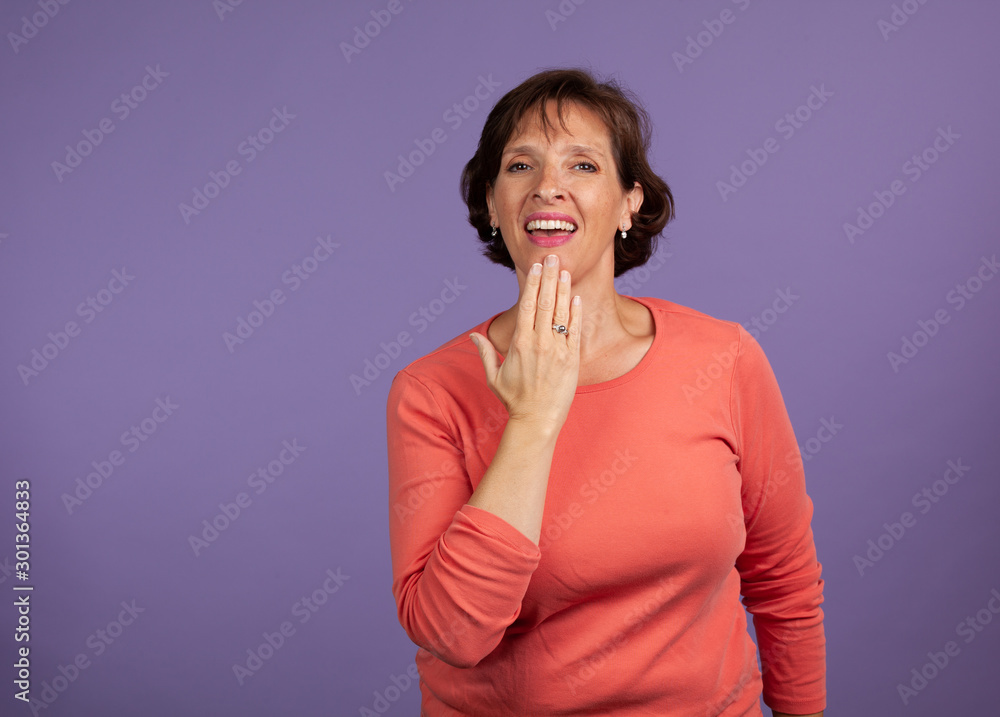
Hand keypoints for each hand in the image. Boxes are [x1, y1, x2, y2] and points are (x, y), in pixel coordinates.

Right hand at [470, 254, 580, 431]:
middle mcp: (539, 342)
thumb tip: (473, 336)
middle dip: (549, 277)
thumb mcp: (494, 376)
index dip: (533, 283)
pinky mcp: (572, 359)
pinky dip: (576, 313)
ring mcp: (557, 350)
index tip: (536, 267)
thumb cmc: (515, 399)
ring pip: (561, 313)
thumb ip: (485, 352)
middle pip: (545, 302)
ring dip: (563, 289)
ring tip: (564, 270)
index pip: (527, 305)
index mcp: (520, 343)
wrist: (537, 420)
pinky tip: (575, 297)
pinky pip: (575, 331)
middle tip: (552, 257)